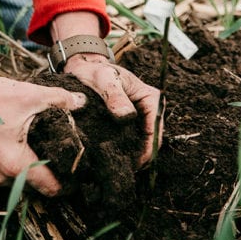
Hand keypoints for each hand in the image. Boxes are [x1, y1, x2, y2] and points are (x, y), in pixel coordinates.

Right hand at [0, 55, 86, 195]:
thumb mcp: (27, 94)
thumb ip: (59, 100)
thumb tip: (81, 101)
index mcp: (15, 164)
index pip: (49, 188)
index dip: (65, 181)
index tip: (74, 172)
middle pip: (32, 184)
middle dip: (44, 171)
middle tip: (55, 151)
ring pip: (14, 178)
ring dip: (24, 166)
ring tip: (34, 144)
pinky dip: (7, 161)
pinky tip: (12, 140)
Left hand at [63, 53, 160, 167]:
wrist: (85, 69)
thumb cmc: (96, 71)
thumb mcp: (104, 79)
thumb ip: (115, 95)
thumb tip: (127, 116)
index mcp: (152, 98)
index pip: (155, 131)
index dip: (146, 151)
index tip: (132, 165)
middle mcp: (150, 108)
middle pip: (151, 141)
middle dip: (140, 157)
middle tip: (122, 171)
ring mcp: (141, 116)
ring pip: (142, 143)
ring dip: (133, 155)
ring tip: (117, 168)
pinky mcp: (130, 122)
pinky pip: (132, 140)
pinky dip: (126, 150)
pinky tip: (113, 158)